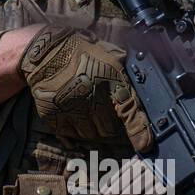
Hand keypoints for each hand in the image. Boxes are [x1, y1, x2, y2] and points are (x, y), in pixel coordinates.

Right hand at [19, 24, 152, 150]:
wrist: (45, 50)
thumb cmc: (82, 51)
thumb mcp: (110, 55)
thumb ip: (127, 75)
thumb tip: (150, 90)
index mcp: (109, 77)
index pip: (129, 109)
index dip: (139, 131)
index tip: (144, 145)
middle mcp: (91, 95)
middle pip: (109, 129)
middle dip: (111, 126)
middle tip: (106, 114)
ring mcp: (71, 107)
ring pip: (91, 134)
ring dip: (93, 127)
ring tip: (88, 110)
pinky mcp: (55, 115)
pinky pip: (72, 134)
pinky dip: (76, 128)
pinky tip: (74, 112)